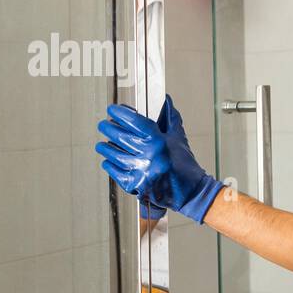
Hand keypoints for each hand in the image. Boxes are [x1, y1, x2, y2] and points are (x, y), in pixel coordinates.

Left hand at [95, 95, 224, 223]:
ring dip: (105, 148)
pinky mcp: (136, 186)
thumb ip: (169, 117)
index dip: (121, 113)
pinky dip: (110, 165)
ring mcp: (141, 171)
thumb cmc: (184, 165)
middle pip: (120, 137)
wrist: (191, 192)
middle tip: (103, 125)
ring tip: (102, 145)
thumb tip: (165, 99)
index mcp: (159, 141)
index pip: (134, 122)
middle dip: (108, 128)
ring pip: (114, 155)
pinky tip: (107, 161)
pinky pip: (116, 172)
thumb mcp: (178, 137)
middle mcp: (149, 155)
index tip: (112, 110)